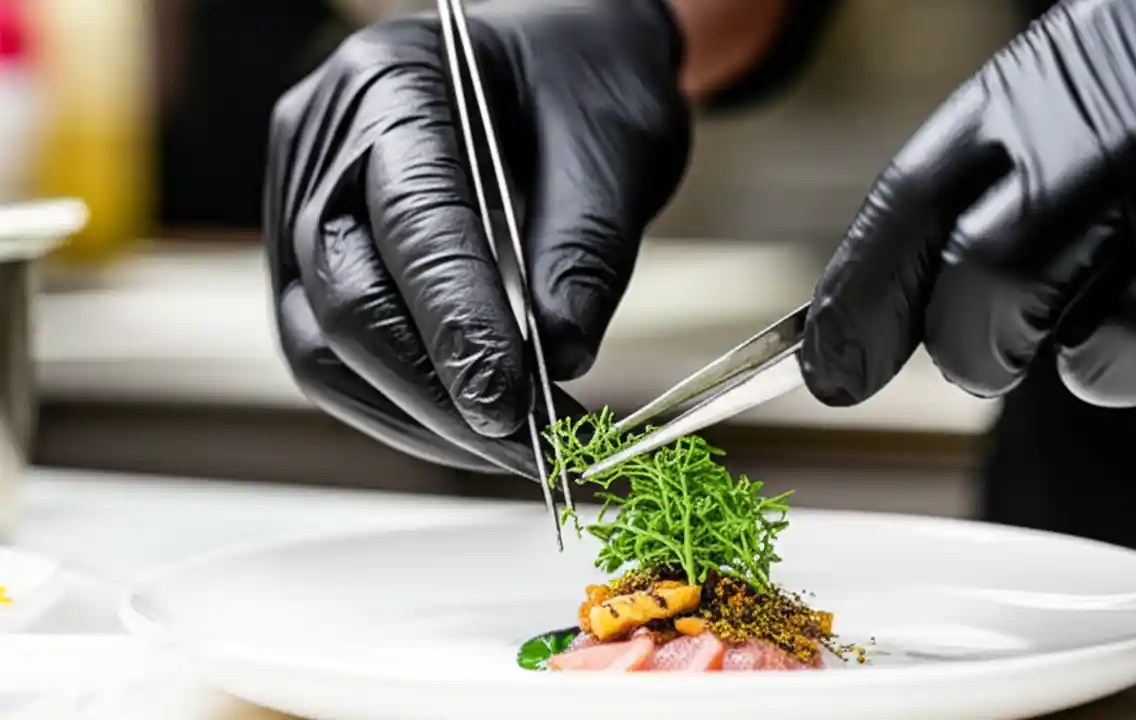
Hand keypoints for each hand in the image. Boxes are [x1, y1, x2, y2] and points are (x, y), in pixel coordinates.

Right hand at [264, 0, 689, 477]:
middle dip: (439, 394)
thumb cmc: (582, 77)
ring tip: (516, 452)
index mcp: (394, 81)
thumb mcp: (614, 140)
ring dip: (419, 419)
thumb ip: (584, 245)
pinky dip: (403, 405)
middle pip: (345, 298)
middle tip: (536, 451)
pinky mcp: (313, 255)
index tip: (514, 407)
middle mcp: (322, 141)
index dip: (456, 325)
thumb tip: (561, 357)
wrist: (550, 55)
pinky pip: (333, 352)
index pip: (409, 222)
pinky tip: (473, 427)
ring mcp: (302, 201)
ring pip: (322, 346)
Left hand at [802, 0, 1135, 430]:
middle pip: (995, 288)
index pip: (916, 201)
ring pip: (1112, 363)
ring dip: (1109, 359)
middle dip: (977, 348)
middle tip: (994, 350)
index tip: (834, 373)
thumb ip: (968, 191)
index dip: (862, 303)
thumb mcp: (1063, 90)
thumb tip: (846, 349)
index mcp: (1056, 79)